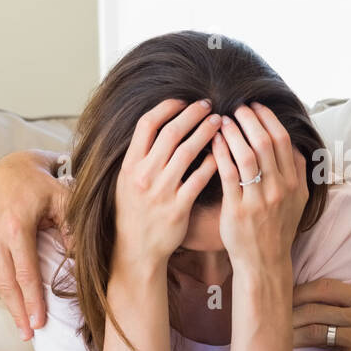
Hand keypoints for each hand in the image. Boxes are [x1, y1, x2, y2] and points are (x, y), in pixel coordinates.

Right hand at [0, 149, 70, 338]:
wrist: (8, 168)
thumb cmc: (41, 185)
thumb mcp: (64, 201)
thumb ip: (73, 232)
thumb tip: (81, 264)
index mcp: (14, 226)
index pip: (25, 273)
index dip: (32, 301)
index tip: (39, 323)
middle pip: (7, 283)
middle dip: (18, 312)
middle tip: (29, 335)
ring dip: (9, 304)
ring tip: (22, 326)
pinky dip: (2, 288)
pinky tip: (14, 303)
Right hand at [111, 98, 222, 281]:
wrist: (136, 250)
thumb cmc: (134, 212)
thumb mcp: (127, 181)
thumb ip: (142, 156)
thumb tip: (160, 126)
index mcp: (130, 165)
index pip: (147, 124)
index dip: (166, 107)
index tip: (183, 100)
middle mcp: (144, 174)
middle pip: (170, 133)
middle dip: (192, 114)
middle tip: (209, 104)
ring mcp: (161, 191)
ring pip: (187, 152)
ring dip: (205, 133)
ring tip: (220, 122)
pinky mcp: (177, 208)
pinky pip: (199, 179)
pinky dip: (212, 163)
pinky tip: (223, 152)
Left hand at [212, 102, 307, 273]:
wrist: (264, 262)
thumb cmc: (277, 228)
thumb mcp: (298, 200)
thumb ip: (298, 171)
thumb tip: (294, 144)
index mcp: (294, 183)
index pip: (283, 140)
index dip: (268, 119)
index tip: (256, 106)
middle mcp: (280, 189)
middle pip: (265, 143)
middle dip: (250, 119)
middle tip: (237, 106)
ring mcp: (259, 200)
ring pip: (247, 155)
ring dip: (234, 133)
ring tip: (223, 119)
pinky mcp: (238, 210)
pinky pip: (229, 174)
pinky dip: (221, 153)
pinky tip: (214, 141)